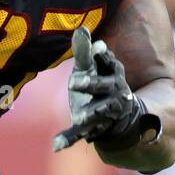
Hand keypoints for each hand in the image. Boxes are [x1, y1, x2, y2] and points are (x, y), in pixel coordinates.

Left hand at [53, 26, 149, 151]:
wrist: (118, 118)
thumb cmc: (100, 85)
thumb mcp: (90, 69)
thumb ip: (84, 52)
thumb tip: (81, 29)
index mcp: (113, 75)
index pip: (110, 65)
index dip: (103, 58)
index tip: (96, 49)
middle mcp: (114, 94)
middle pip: (105, 88)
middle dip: (92, 84)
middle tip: (75, 81)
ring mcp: (104, 113)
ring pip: (98, 112)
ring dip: (89, 113)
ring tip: (79, 116)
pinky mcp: (94, 128)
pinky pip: (81, 134)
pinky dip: (68, 139)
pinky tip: (56, 145)